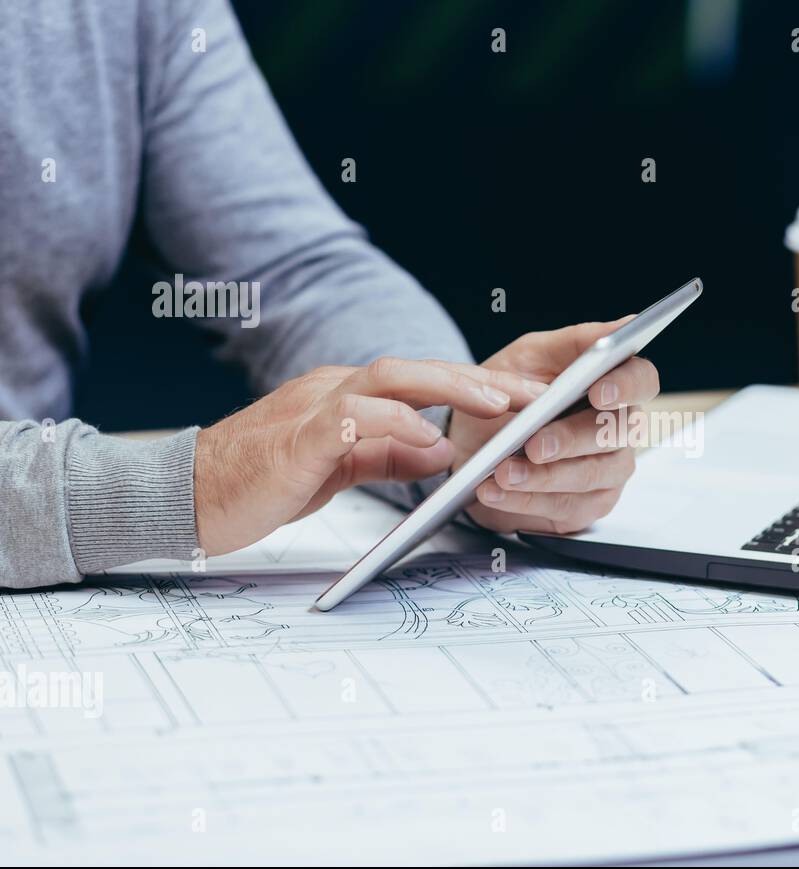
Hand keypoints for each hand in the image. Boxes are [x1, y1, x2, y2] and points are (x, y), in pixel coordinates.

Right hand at [193, 358, 544, 555]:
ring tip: (500, 404)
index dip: (480, 385)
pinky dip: (396, 425)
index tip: (530, 398)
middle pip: (418, 368)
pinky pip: (352, 420)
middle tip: (537, 393)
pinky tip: (431, 439)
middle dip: (482, 378)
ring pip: (391, 379)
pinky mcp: (296, 439)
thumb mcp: (342, 468)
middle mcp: (335, 389)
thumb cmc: (263, 480)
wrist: (188, 496)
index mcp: (348, 396)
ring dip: (451, 388)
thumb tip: (442, 450)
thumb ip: (389, 455)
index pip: (424, 381)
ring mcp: (314, 408)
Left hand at [448, 318, 660, 533]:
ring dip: (543, 476)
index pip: (643, 380)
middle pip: (617, 434)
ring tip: (502, 473)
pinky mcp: (587, 506)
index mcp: (613, 384)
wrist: (471, 445)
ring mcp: (608, 470)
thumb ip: (576, 343)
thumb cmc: (505, 395)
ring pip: (591, 476)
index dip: (627, 386)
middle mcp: (620, 429)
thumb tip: (625, 324)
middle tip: (534, 444)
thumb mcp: (529, 357)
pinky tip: (496, 491)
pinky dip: (527, 501)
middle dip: (572, 439)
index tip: (599, 391)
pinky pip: (567, 508)